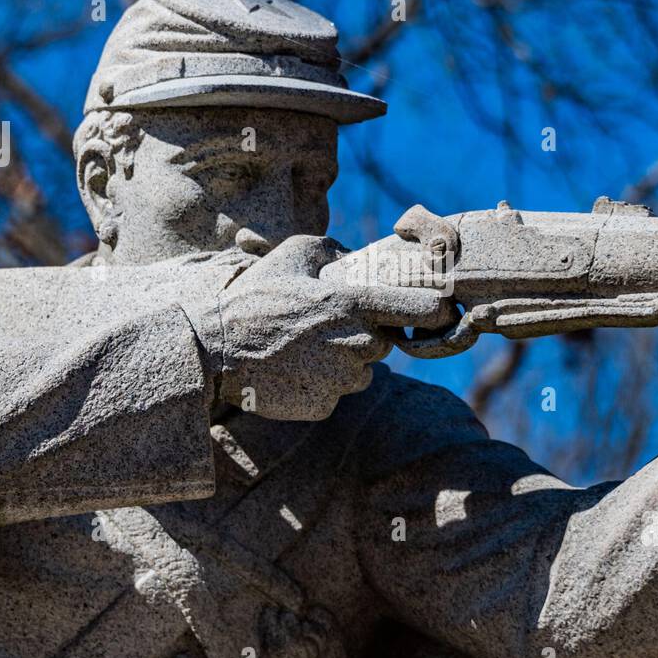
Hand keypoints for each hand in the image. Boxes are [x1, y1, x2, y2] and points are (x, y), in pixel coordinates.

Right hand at [201, 234, 451, 420]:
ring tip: (302, 349)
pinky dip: (319, 384)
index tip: (442, 312)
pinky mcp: (324, 407)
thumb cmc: (255, 295)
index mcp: (354, 304)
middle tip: (323, 327)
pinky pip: (335, 394)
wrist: (214, 349)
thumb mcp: (294, 253)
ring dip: (342, 362)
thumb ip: (336, 250)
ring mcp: (341, 380)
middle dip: (364, 336)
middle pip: (382, 343)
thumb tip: (357, 257)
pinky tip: (292, 370)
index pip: (422, 309)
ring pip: (360, 372)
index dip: (436, 311)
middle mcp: (356, 344)